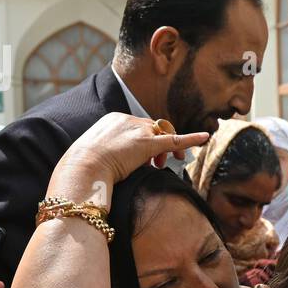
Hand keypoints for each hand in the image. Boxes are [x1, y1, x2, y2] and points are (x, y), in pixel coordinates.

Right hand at [49, 112, 207, 200]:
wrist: (82, 169)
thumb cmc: (82, 168)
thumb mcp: (91, 155)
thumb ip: (104, 154)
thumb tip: (106, 166)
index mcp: (113, 119)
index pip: (137, 126)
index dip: (143, 141)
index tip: (141, 158)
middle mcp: (128, 120)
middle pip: (153, 128)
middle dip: (157, 145)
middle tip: (156, 164)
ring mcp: (139, 131)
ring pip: (162, 134)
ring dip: (165, 149)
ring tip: (161, 165)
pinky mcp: (148, 144)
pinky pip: (175, 140)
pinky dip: (191, 139)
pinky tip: (205, 137)